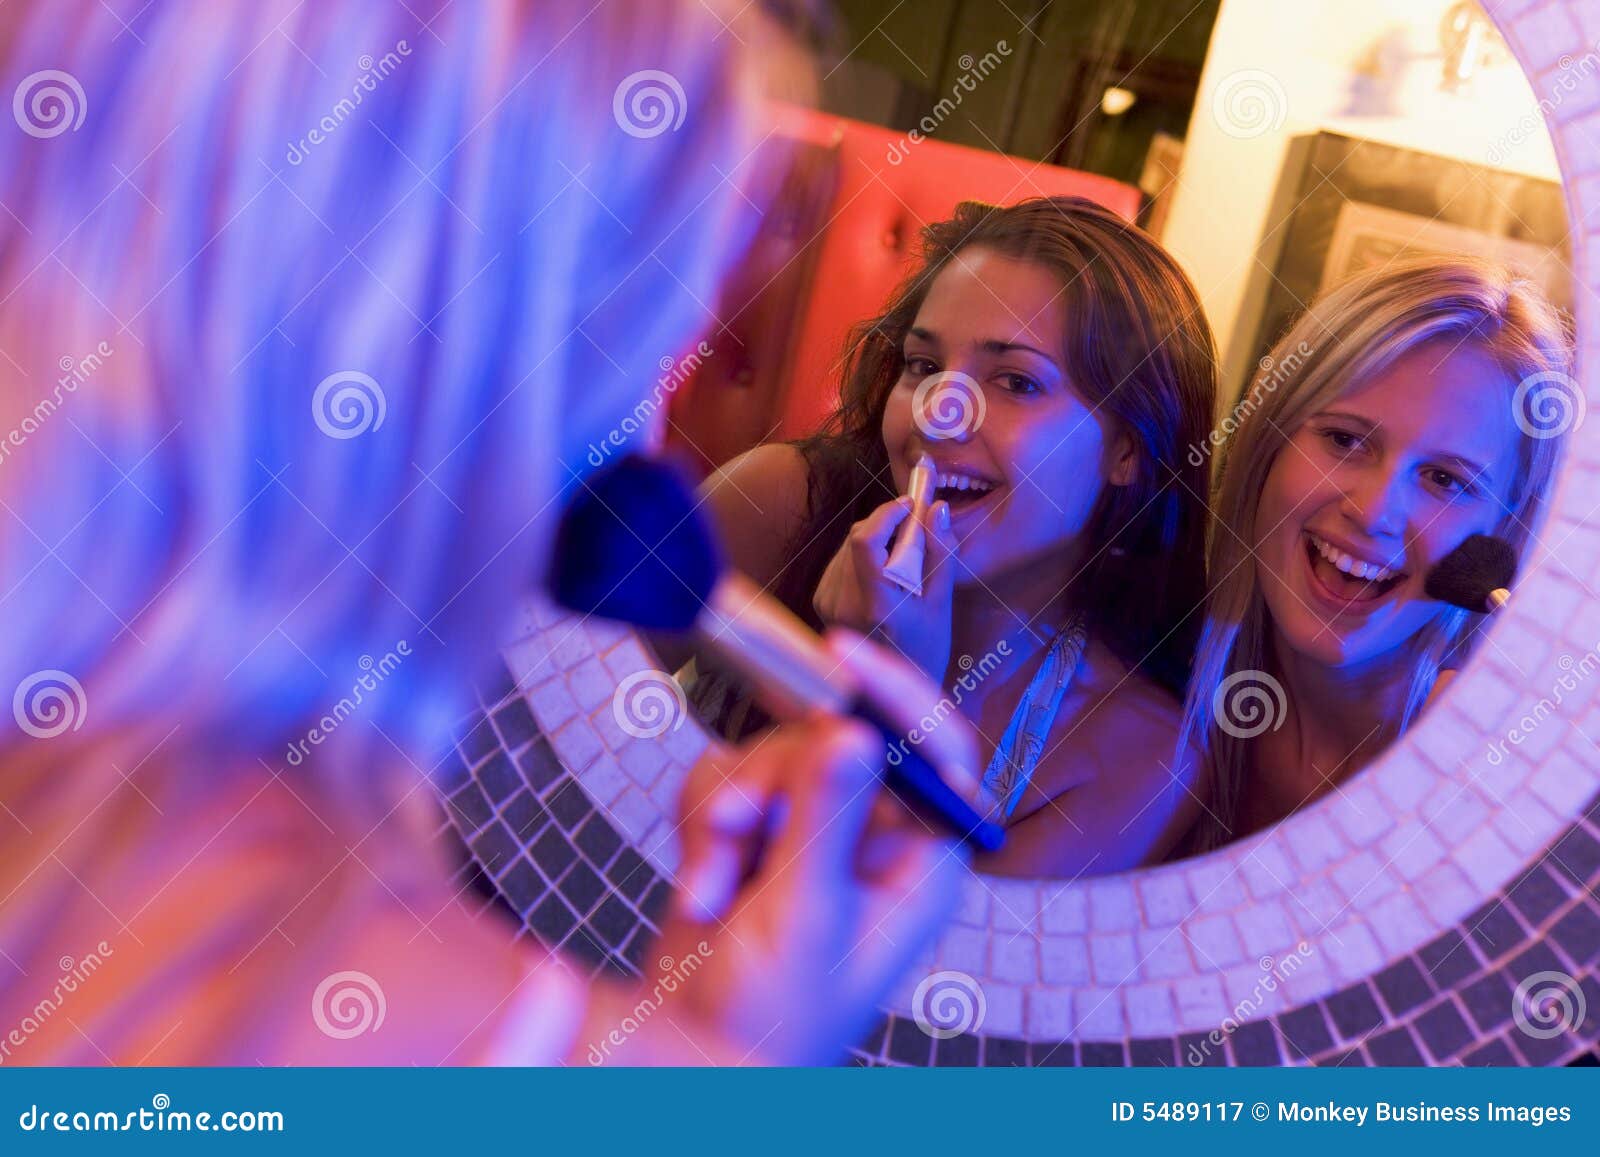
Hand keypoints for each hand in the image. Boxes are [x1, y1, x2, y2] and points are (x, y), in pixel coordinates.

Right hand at [571, 631, 978, 1065]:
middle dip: (772, 780)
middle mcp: (875, 835)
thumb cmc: (771, 1017)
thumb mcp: (803, 917)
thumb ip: (825, 819)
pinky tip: (701, 885)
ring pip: (772, 754)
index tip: (840, 657)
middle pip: (833, 738)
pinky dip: (702, 825)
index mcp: (921, 859)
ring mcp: (813, 829)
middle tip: (739, 824)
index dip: (895, 694)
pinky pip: (727, 778)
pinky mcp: (758, 830)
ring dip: (727, 813)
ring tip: (712, 883)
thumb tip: (852, 733)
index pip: (934, 747)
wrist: (694, 1055)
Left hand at [812, 496, 957, 680]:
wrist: (891, 693)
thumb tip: (937, 508)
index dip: (887, 513)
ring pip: (847, 546)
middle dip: (886, 523)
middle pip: (857, 537)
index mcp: (875, 605)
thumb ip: (940, 552)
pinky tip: (883, 574)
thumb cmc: (925, 650)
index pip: (865, 540)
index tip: (911, 503)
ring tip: (902, 555)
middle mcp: (843, 603)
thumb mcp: (941, 603)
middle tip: (914, 525)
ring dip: (875, 539)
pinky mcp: (821, 602)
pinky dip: (862, 557)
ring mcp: (827, 603)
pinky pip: (840, 561)